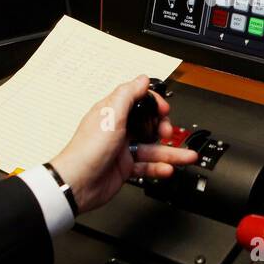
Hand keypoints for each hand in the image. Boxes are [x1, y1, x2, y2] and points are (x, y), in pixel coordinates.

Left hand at [50, 75, 196, 213]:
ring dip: (170, 152)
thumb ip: (127, 95)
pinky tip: (167, 169)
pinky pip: (147, 166)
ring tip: (186, 156)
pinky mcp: (125, 168)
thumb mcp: (110, 116)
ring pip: (152, 148)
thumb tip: (142, 79)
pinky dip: (159, 167)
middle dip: (164, 128)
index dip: (154, 103)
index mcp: (112, 113)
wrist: (77, 184)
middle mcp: (118, 130)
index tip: (164, 109)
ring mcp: (122, 149)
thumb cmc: (87, 150)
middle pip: (149, 124)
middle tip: (169, 132)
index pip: (138, 100)